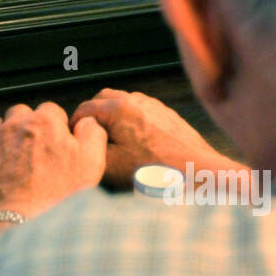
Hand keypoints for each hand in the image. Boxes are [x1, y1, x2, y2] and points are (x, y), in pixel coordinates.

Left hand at [0, 102, 105, 218]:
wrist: (17, 226)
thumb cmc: (56, 197)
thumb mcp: (90, 164)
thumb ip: (92, 134)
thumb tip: (87, 121)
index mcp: (44, 122)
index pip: (52, 110)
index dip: (58, 128)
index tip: (59, 147)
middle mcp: (14, 125)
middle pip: (23, 113)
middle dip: (31, 127)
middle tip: (39, 154)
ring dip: (7, 136)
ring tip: (17, 159)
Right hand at [69, 88, 235, 189]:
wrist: (200, 175)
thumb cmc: (157, 173)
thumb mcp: (110, 167)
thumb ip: (89, 147)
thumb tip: (82, 138)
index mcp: (118, 107)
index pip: (83, 110)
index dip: (75, 129)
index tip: (77, 146)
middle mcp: (135, 99)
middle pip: (101, 101)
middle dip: (94, 120)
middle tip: (93, 144)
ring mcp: (154, 105)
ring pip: (122, 106)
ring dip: (113, 122)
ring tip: (116, 148)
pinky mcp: (167, 115)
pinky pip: (141, 114)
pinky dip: (132, 126)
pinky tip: (138, 148)